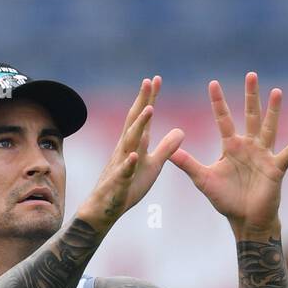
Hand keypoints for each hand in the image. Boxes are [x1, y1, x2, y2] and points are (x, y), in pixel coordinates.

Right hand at [79, 77, 183, 232]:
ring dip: (139, 126)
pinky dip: (129, 164)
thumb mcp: (153, 165)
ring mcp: (121, 165)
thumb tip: (181, 130)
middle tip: (149, 80)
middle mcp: (126, 149)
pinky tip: (134, 156)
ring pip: (130, 142)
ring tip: (150, 110)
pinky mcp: (119, 184)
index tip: (156, 78)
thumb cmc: (129, 186)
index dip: (149, 98)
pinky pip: (124, 173)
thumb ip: (166, 148)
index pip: (143, 118)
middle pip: (135, 122)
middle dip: (142, 102)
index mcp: (135, 145)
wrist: (105, 209)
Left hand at [169, 73, 287, 237]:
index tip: (213, 83)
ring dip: (274, 111)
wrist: (245, 220)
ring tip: (277, 91)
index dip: (218, 102)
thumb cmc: (226, 200)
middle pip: (250, 116)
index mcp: (232, 147)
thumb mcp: (204, 181)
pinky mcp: (275, 168)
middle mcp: (249, 146)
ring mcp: (264, 156)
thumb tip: (170, 152)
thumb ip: (188, 165)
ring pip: (270, 128)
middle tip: (251, 74)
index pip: (224, 119)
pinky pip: (287, 154)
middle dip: (251, 96)